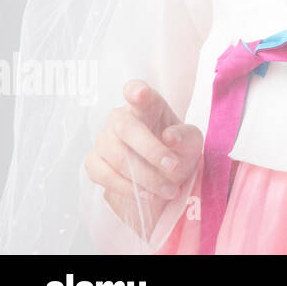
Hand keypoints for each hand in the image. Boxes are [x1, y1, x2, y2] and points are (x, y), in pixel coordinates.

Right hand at [83, 79, 202, 240]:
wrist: (165, 174)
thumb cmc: (177, 149)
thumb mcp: (192, 141)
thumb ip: (185, 136)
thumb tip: (170, 136)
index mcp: (147, 105)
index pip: (135, 90)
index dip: (135, 91)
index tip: (140, 94)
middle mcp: (120, 118)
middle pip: (127, 128)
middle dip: (151, 150)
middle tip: (174, 168)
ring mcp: (103, 140)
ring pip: (116, 155)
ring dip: (144, 176)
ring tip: (169, 189)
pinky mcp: (94, 163)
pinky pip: (103, 175)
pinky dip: (125, 187)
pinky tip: (146, 195)